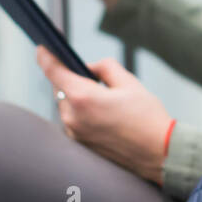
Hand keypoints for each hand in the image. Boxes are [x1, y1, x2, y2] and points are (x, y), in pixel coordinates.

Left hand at [35, 46, 172, 184]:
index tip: (42, 47)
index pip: (54, 71)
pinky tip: (105, 114)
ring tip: (106, 100)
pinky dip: (83, 112)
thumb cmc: (147, 119)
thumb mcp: (129, 82)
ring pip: (67, 104)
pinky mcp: (80, 143)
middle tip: (96, 78)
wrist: (158, 154)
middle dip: (72, 78)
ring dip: (78, 97)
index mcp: (83, 97)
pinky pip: (74, 120)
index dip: (46, 56)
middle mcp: (73, 117)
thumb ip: (105, 67)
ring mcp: (75, 133)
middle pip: (60, 88)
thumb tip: (90, 68)